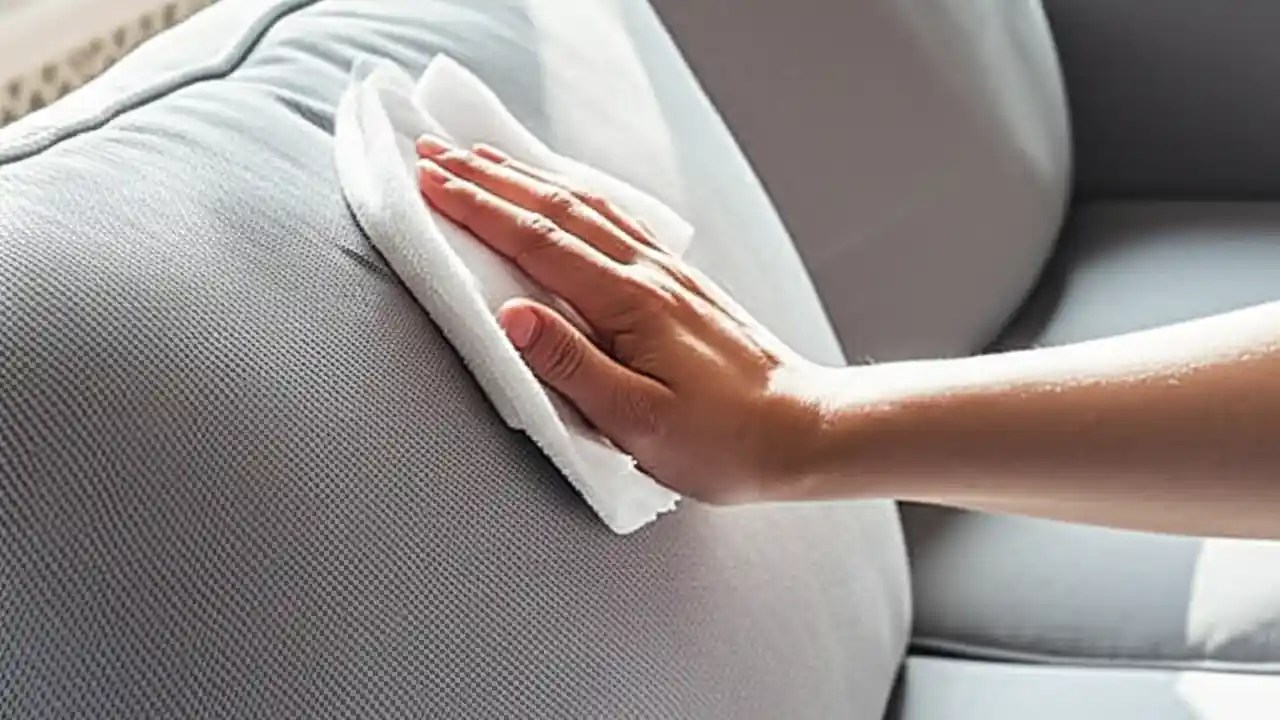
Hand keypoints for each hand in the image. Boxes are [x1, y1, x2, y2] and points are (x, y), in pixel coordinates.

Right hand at [414, 135, 822, 503]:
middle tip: (435, 153)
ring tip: (485, 158)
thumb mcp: (640, 422)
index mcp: (629, 304)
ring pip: (587, 207)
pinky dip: (578, 195)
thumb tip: (511, 317)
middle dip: (489, 179)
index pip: (537, 242)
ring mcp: (667, 273)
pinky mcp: (680, 283)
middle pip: (555, 209)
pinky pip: (618, 220)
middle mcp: (647, 274)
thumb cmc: (724, 440)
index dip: (478, 209)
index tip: (430, 180)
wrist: (804, 429)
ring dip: (529, 179)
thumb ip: (572, 368)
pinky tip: (568, 192)